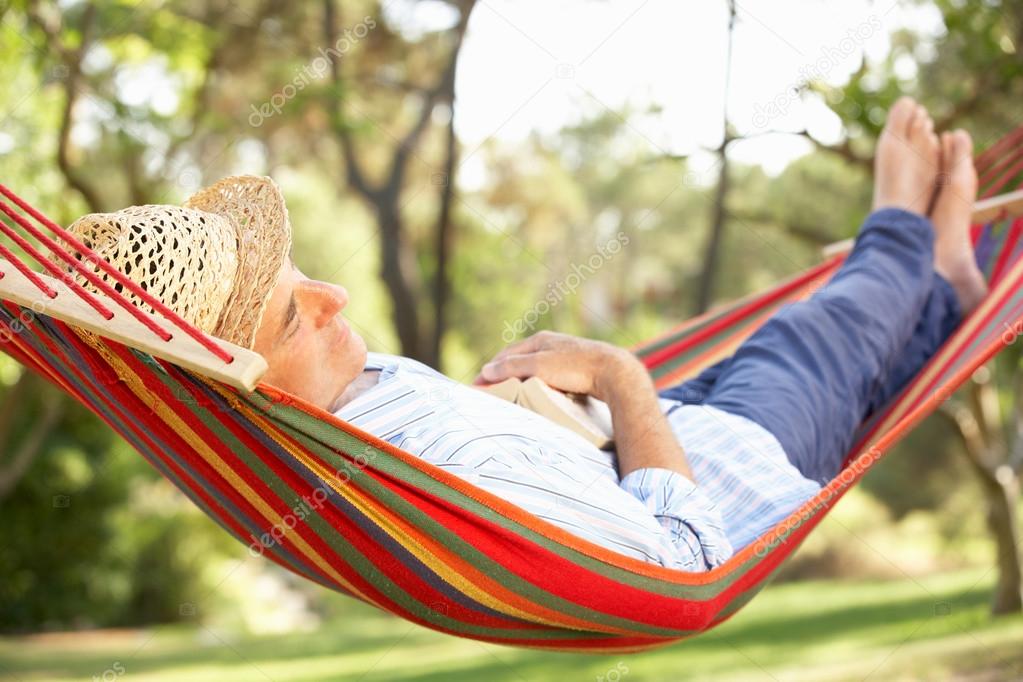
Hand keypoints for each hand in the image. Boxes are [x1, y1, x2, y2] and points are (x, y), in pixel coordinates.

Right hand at [473, 331, 641, 402]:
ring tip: (511, 394)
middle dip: (503, 374)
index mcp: (539, 339)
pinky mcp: (578, 368)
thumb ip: (512, 367)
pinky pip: (550, 376)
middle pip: (520, 360)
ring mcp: (565, 355)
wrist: (615, 373)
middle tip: (490, 391)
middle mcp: (551, 344)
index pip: (506, 354)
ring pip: (535, 368)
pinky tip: (539, 393)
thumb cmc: (576, 367)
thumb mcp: (539, 366)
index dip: (490, 370)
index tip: (477, 385)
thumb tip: (486, 370)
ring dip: (521, 379)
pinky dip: (538, 384)